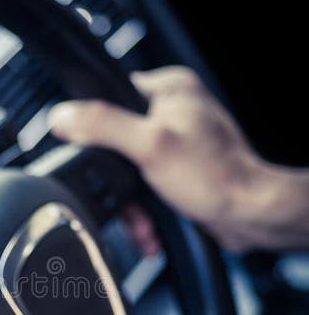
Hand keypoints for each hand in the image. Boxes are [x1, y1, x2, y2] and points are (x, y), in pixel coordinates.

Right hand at [48, 66, 295, 251]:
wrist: (250, 217)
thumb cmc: (217, 177)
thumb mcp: (149, 145)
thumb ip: (103, 125)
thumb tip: (62, 116)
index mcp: (169, 89)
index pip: (111, 95)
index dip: (97, 128)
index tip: (100, 156)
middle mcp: (175, 110)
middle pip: (117, 140)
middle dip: (117, 181)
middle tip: (128, 199)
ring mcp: (178, 141)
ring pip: (130, 170)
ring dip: (131, 204)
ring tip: (142, 222)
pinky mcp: (181, 170)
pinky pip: (146, 187)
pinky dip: (145, 210)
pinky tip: (151, 226)